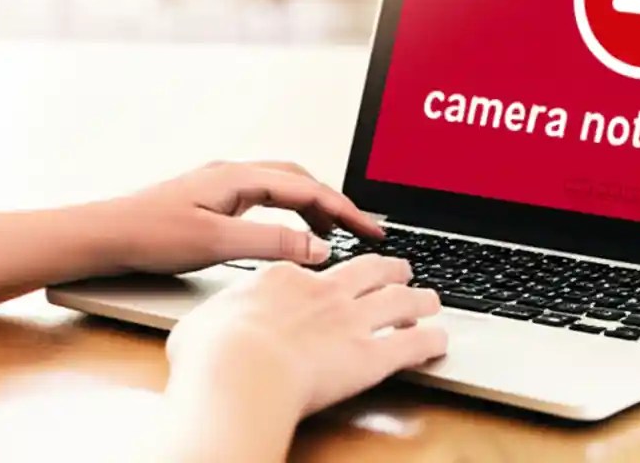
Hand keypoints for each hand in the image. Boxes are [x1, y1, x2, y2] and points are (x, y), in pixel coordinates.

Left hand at [99, 161, 382, 274]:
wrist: (99, 236)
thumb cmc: (148, 235)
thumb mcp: (217, 244)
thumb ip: (272, 244)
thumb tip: (319, 248)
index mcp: (239, 177)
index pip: (308, 190)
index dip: (346, 211)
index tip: (372, 231)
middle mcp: (232, 174)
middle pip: (301, 181)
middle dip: (336, 204)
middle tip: (362, 231)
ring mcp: (220, 185)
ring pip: (282, 188)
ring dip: (312, 208)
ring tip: (332, 235)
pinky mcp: (210, 200)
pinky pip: (264, 199)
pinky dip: (288, 213)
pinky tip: (287, 233)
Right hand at [166, 255, 446, 418]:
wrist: (238, 372)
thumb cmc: (211, 355)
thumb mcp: (200, 324)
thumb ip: (215, 321)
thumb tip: (205, 333)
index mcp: (284, 279)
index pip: (316, 266)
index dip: (331, 272)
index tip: (334, 276)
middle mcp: (325, 292)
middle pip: (371, 271)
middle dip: (391, 268)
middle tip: (402, 270)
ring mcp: (352, 321)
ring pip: (402, 300)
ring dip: (422, 299)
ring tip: (431, 300)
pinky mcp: (371, 356)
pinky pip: (413, 344)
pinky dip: (432, 341)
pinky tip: (440, 341)